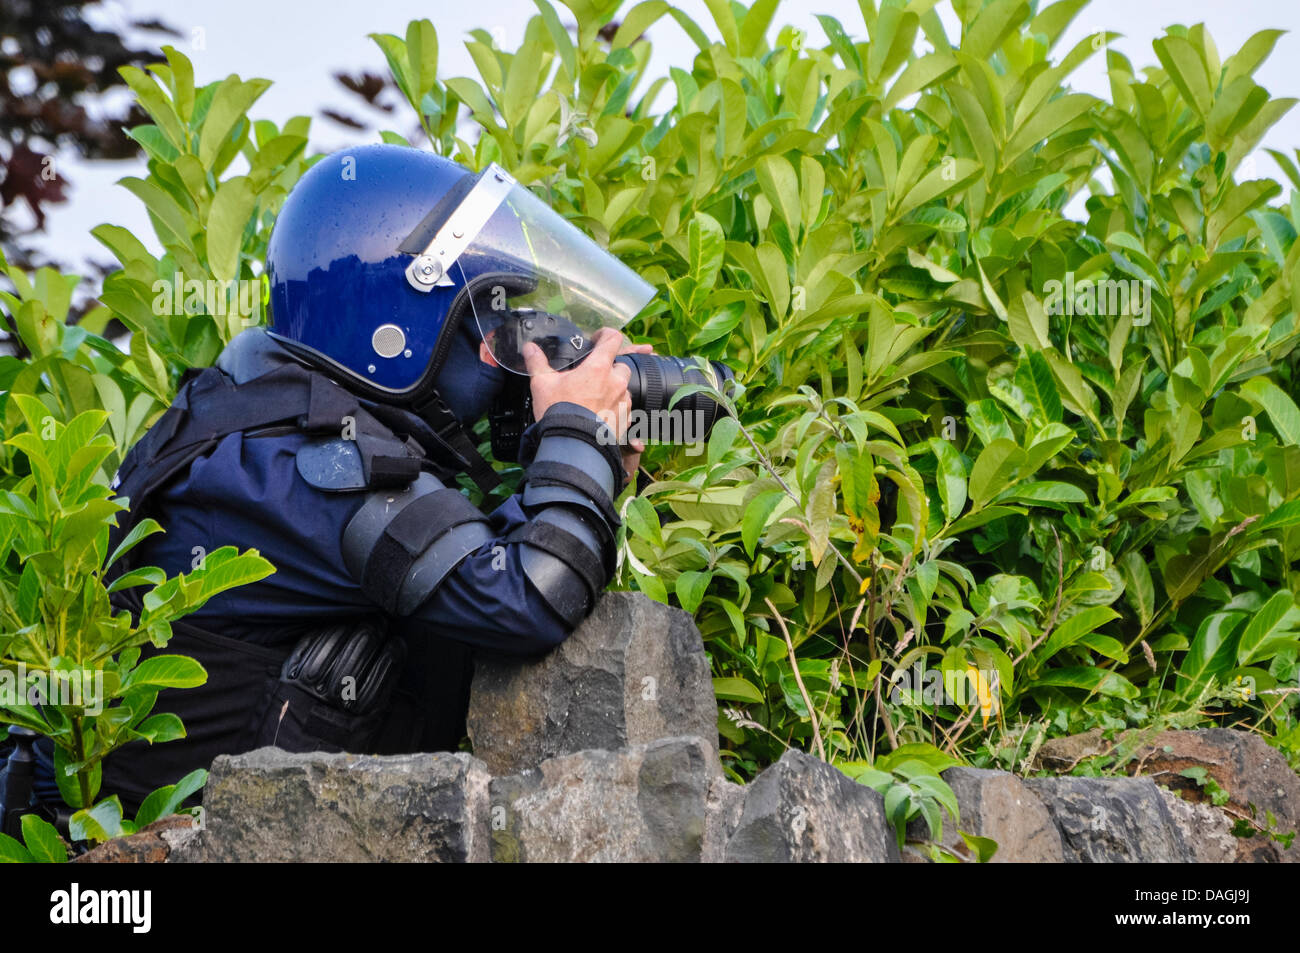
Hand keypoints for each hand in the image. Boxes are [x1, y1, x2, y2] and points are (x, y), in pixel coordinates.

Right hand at [524, 329, 652, 483]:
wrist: (572, 447)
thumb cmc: (559, 413)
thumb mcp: (542, 384)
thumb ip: (537, 362)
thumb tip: (529, 348)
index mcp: (598, 368)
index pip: (613, 339)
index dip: (606, 335)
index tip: (598, 339)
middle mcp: (616, 382)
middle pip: (621, 365)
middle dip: (610, 368)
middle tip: (593, 376)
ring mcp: (623, 402)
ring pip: (624, 388)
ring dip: (614, 389)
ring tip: (595, 398)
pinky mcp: (625, 420)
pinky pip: (625, 409)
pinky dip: (616, 408)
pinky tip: (600, 414)